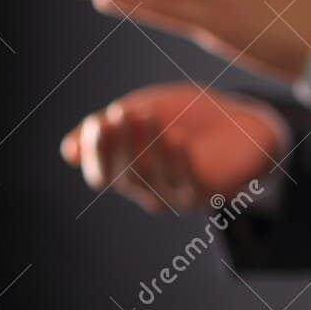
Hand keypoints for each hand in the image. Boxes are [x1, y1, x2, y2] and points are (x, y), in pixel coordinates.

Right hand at [60, 82, 286, 212]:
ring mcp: (179, 197)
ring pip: (152, 181)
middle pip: (124, 178)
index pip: (101, 176)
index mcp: (131, 174)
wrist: (241, 121)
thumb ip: (110, 129)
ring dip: (147, 147)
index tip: (99, 119)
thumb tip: (69, 152)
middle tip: (122, 113)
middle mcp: (151, 192)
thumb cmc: (188, 115)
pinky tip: (177, 139)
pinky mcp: (208, 196)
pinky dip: (180, 163)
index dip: (96, 151)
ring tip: (149, 116)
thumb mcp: (144, 112)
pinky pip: (188, 187)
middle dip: (119, 144)